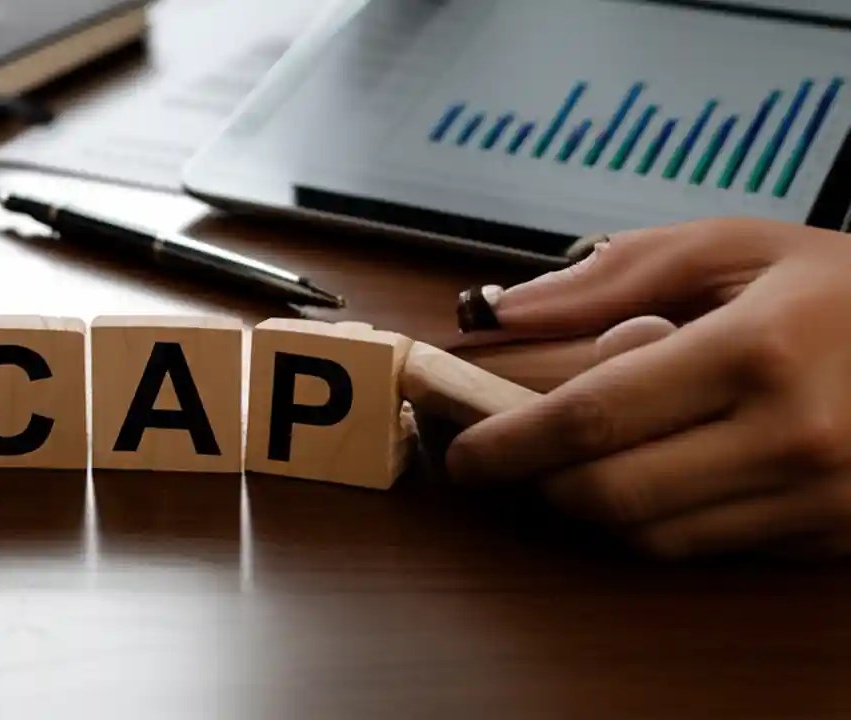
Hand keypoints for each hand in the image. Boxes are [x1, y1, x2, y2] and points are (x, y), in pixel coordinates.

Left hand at [448, 218, 850, 558]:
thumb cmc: (841, 288)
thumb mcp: (737, 247)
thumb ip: (615, 274)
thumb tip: (507, 309)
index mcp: (754, 353)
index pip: (593, 420)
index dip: (509, 444)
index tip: (462, 454)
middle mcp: (788, 441)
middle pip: (610, 496)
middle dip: (537, 482)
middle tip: (507, 454)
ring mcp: (815, 504)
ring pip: (649, 538)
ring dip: (591, 505)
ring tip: (587, 452)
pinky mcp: (827, 542)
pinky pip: (704, 550)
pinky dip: (656, 521)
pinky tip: (661, 470)